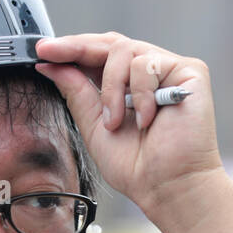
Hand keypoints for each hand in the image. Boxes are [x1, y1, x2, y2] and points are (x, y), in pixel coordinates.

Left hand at [33, 32, 224, 217]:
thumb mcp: (94, 127)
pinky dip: (139, 93)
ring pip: (124, 51)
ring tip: (115, 122)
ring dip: (111, 89)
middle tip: (51, 54)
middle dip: (77, 48)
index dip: (72, 49)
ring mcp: (170, 71)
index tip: (42, 52)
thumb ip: (77, 94)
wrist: (168, 188)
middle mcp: (150, 75)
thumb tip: (52, 66)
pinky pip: (148, 63)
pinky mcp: (191, 72)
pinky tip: (146, 119)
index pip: (100, 55)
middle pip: (110, 44)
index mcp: (128, 87)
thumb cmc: (139, 168)